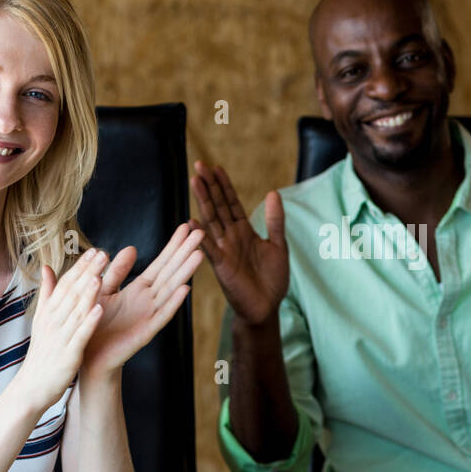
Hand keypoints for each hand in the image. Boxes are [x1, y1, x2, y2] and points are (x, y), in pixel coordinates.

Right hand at [18, 249, 106, 412]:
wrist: (32, 387)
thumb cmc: (43, 352)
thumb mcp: (42, 320)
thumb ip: (47, 293)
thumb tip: (46, 267)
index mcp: (48, 312)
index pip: (65, 284)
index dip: (79, 267)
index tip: (94, 250)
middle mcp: (53, 321)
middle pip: (71, 292)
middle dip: (87, 272)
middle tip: (102, 254)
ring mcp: (60, 337)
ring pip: (75, 311)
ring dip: (88, 293)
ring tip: (100, 275)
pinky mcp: (68, 354)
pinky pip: (80, 335)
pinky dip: (89, 322)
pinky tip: (101, 309)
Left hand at [80, 224, 204, 378]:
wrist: (87, 355)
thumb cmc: (94, 324)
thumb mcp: (102, 290)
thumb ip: (117, 271)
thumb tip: (130, 248)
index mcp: (139, 290)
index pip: (161, 263)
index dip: (173, 246)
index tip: (186, 227)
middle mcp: (149, 301)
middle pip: (171, 272)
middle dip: (185, 252)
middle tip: (201, 232)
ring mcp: (150, 316)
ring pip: (171, 290)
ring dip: (185, 272)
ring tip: (199, 255)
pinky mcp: (145, 332)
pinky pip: (162, 315)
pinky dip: (174, 303)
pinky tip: (186, 289)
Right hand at [190, 161, 288, 325]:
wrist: (267, 307)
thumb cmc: (272, 278)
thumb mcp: (278, 245)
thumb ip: (275, 221)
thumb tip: (273, 193)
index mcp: (244, 231)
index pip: (232, 203)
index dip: (224, 185)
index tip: (216, 167)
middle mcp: (231, 237)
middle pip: (218, 206)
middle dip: (209, 186)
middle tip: (199, 164)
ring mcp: (224, 250)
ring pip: (212, 221)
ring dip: (203, 201)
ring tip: (194, 181)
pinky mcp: (222, 266)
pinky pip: (211, 249)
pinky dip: (202, 237)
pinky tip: (192, 222)